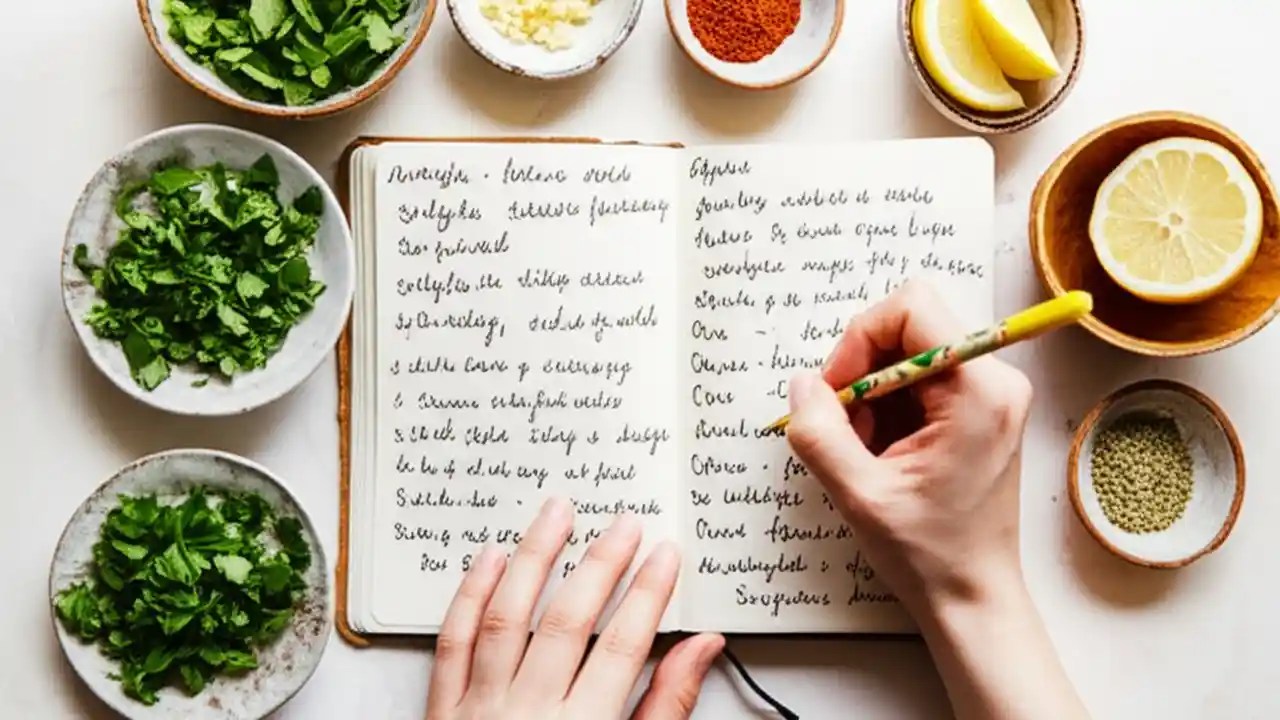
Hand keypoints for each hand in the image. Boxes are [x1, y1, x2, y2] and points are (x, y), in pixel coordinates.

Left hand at [426, 498, 724, 719]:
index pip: (624, 646)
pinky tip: (490, 557)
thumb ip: (666, 709)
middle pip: (568, 622)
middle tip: (625, 522)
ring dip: (534, 557)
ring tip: (557, 512)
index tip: (667, 554)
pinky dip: (470, 594)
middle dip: (601, 564)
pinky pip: (451, 642)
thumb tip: (701, 650)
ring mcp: (480, 710)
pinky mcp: (441, 713)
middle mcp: (528, 715)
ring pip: (507, 617)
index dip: (649, 593)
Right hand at [785, 283, 1087, 719]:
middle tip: (843, 425)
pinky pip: (917, 380)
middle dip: (860, 369)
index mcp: (979, 392)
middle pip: (908, 327)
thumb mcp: (859, 494)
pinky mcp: (978, 409)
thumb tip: (801, 383)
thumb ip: (821, 432)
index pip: (912, 306)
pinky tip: (879, 451)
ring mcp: (990, 394)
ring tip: (863, 448)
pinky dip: (885, 407)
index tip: (836, 388)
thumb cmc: (929, 554)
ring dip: (870, 393)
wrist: (971, 597)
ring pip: (906, 354)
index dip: (859, 337)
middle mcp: (994, 381)